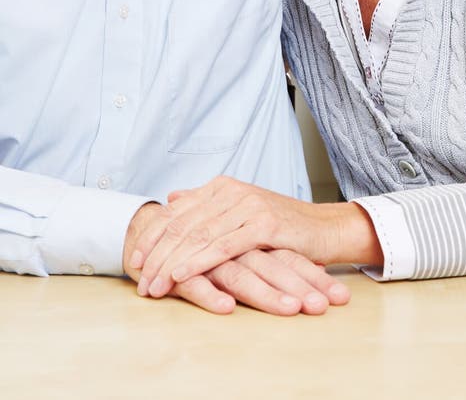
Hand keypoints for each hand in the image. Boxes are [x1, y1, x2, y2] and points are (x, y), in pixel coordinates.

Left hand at [123, 202, 350, 314]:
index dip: (153, 237)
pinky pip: (223, 246)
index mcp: (223, 186)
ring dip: (172, 264)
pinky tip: (181, 275)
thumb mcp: (239, 210)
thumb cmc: (281, 226)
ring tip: (154, 286)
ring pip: (199, 236)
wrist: (323, 228)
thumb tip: (173, 197)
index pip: (178, 212)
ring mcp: (248, 205)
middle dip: (157, 256)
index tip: (134, 260)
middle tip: (141, 282)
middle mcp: (232, 191)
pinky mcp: (264, 224)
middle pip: (183, 225)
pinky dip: (198, 261)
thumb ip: (206, 203)